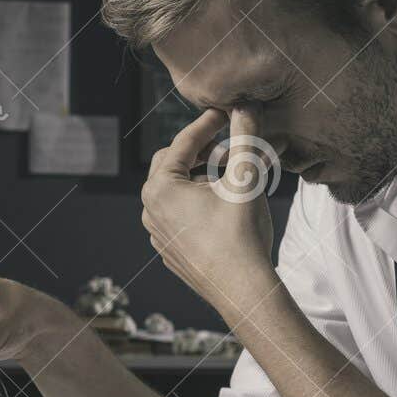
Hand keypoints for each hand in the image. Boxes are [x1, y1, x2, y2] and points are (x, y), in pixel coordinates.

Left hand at [140, 106, 278, 324]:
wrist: (242, 290)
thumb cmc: (241, 234)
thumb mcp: (245, 178)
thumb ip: (245, 137)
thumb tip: (246, 106)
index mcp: (160, 188)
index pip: (183, 142)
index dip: (208, 123)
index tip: (227, 112)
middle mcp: (149, 209)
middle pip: (173, 164)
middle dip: (202, 151)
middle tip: (229, 146)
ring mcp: (157, 233)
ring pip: (176, 191)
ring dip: (201, 177)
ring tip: (231, 175)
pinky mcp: (170, 251)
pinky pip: (179, 216)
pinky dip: (198, 203)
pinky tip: (224, 205)